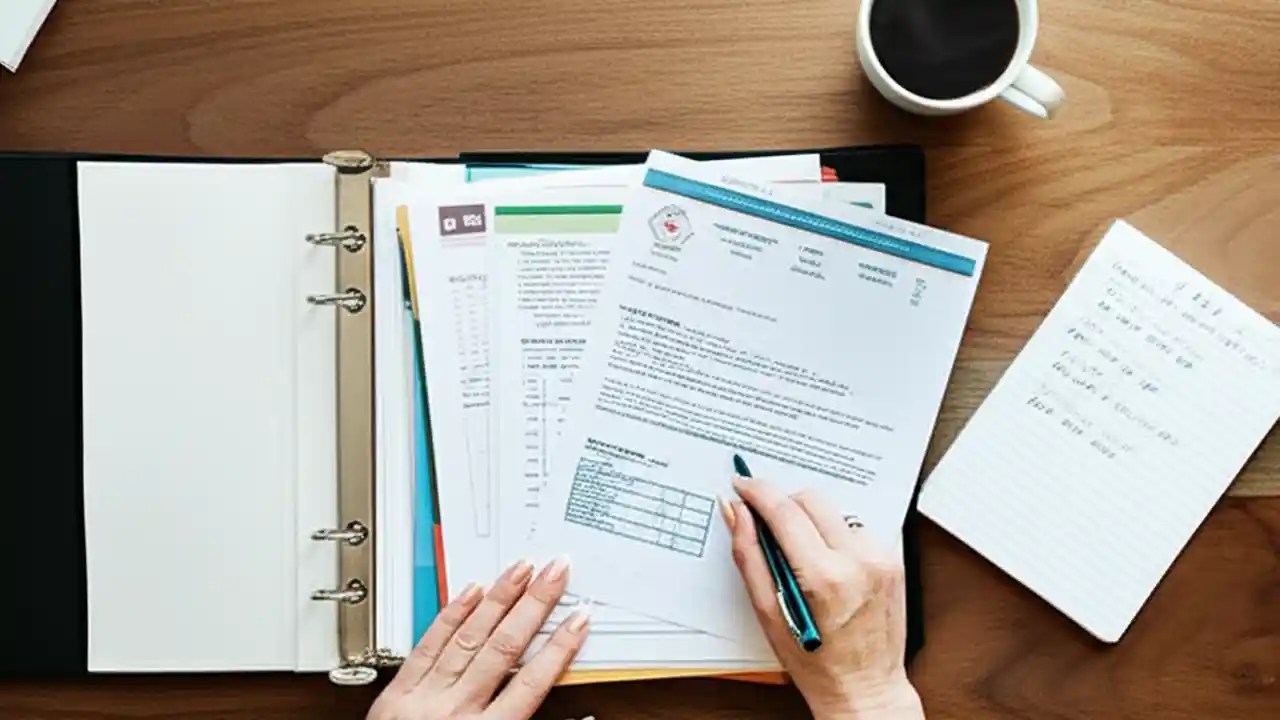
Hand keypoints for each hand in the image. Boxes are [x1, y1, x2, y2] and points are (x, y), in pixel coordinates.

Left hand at [368, 557, 589, 719]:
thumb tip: (578, 717)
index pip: (533, 682)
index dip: (560, 647)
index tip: (579, 620)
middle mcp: (457, 713)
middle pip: (505, 648)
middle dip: (536, 605)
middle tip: (557, 573)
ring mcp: (425, 699)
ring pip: (470, 636)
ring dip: (500, 598)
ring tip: (522, 569)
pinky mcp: (397, 692)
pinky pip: (429, 644)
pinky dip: (453, 615)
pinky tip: (473, 592)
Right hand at [723, 476, 923, 719]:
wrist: (865, 689)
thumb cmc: (816, 663)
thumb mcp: (768, 613)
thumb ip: (749, 556)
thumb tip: (735, 513)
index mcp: (823, 576)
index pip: (784, 511)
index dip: (758, 492)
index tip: (742, 484)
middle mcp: (858, 560)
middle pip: (810, 499)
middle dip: (783, 503)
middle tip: (766, 523)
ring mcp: (881, 559)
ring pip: (834, 511)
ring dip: (813, 521)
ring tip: (802, 555)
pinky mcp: (893, 561)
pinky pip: (857, 528)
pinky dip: (837, 536)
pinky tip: (829, 563)